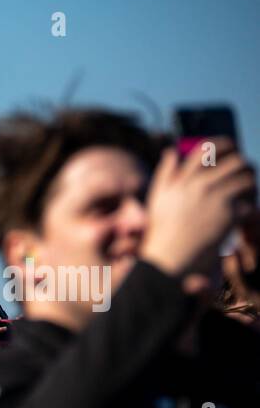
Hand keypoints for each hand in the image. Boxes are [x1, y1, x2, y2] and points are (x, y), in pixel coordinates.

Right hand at [141, 140, 256, 278]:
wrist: (168, 261)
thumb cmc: (162, 233)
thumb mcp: (157, 200)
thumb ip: (165, 173)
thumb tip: (171, 151)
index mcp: (183, 178)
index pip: (210, 146)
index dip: (226, 145)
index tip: (232, 151)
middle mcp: (199, 184)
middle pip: (237, 160)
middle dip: (244, 167)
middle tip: (243, 178)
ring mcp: (216, 198)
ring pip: (248, 178)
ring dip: (251, 186)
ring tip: (245, 197)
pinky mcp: (229, 214)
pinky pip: (251, 202)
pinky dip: (251, 207)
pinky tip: (243, 215)